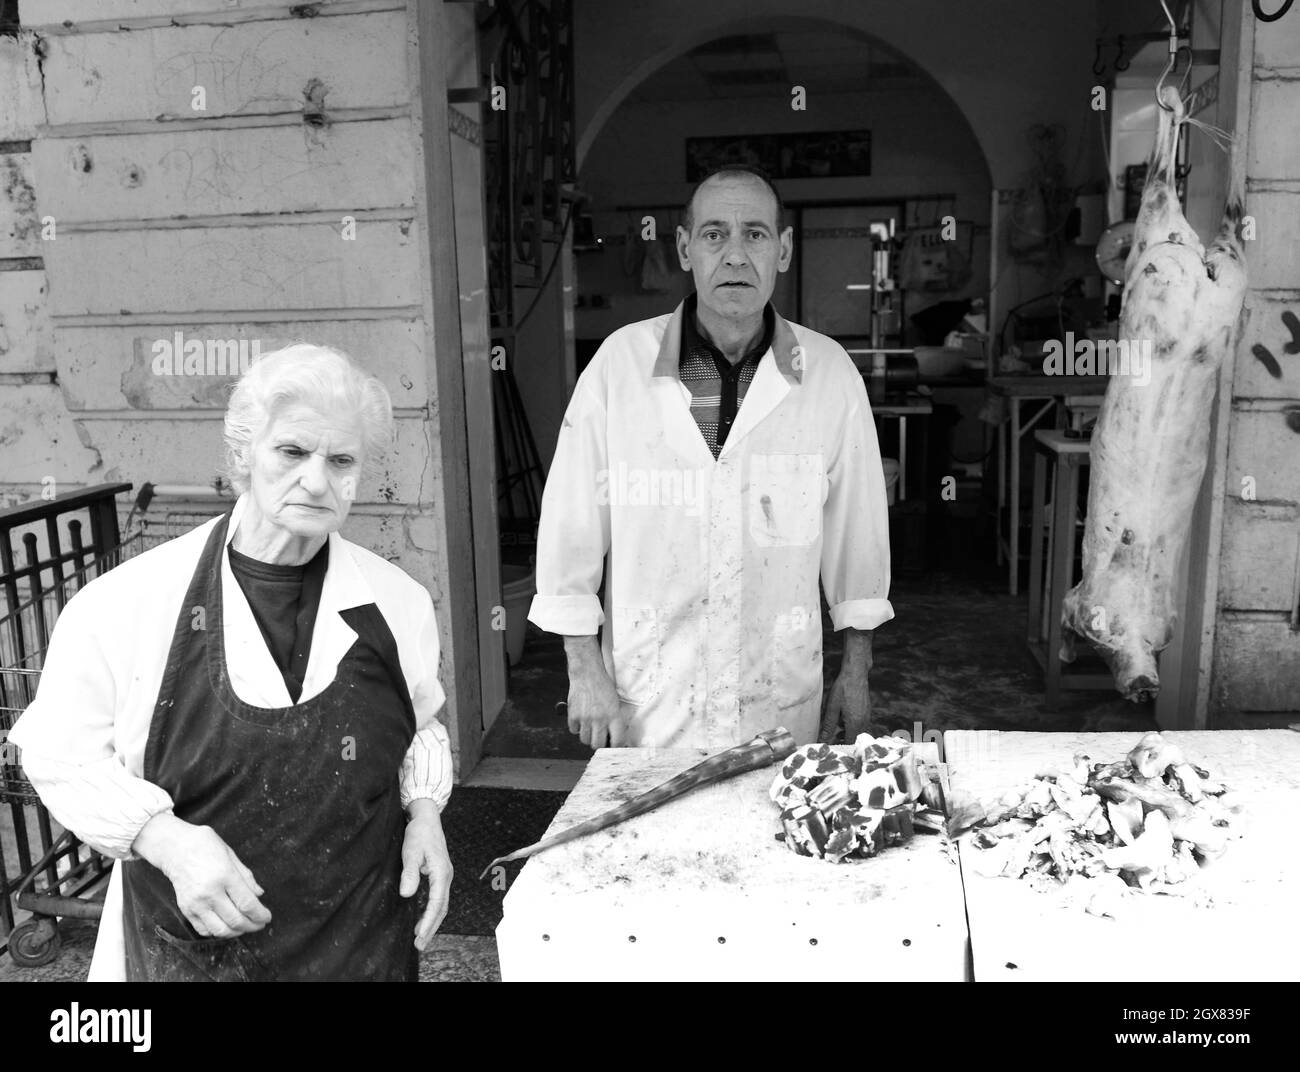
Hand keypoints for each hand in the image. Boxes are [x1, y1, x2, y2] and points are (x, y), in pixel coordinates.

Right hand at [133, 813, 271, 937]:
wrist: (175, 848)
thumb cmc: (205, 846)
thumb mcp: (231, 854)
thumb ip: (246, 877)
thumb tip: (259, 894)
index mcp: (225, 876)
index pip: (247, 903)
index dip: (260, 914)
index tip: (267, 917)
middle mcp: (210, 893)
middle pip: (236, 920)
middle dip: (252, 926)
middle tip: (260, 924)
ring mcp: (196, 904)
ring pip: (220, 930)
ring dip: (236, 932)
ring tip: (245, 927)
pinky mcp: (186, 910)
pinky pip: (204, 930)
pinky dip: (218, 932)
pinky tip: (226, 926)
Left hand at [401, 800, 452, 950]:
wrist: (427, 818)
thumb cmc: (419, 833)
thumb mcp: (410, 851)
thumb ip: (409, 873)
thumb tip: (407, 894)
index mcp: (441, 872)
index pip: (437, 902)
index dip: (429, 921)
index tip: (420, 935)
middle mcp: (446, 876)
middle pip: (442, 907)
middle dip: (432, 927)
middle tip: (420, 944)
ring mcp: (445, 875)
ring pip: (442, 904)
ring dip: (432, 921)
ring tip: (421, 937)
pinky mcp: (440, 874)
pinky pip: (439, 898)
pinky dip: (432, 911)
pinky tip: (424, 919)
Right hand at [562, 635, 625, 747]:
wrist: (587, 673)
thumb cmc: (603, 686)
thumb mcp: (615, 702)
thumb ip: (615, 720)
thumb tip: (614, 737)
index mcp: (614, 715)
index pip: (617, 741)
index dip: (615, 746)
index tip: (613, 745)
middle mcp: (600, 719)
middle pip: (598, 744)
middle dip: (599, 743)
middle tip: (600, 737)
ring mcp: (585, 718)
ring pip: (585, 740)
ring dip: (587, 736)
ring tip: (590, 727)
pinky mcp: (573, 715)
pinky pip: (574, 731)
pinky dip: (577, 728)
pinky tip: (581, 720)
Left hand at [818, 664, 871, 743]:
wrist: (855, 674)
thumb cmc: (843, 689)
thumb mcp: (832, 707)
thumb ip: (829, 725)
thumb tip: (823, 739)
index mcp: (854, 723)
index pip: (849, 743)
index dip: (839, 745)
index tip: (831, 744)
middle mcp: (864, 722)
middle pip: (854, 738)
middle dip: (843, 739)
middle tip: (832, 734)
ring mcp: (867, 716)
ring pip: (858, 731)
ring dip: (848, 731)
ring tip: (838, 724)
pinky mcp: (868, 711)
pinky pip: (861, 723)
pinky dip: (853, 724)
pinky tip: (845, 716)